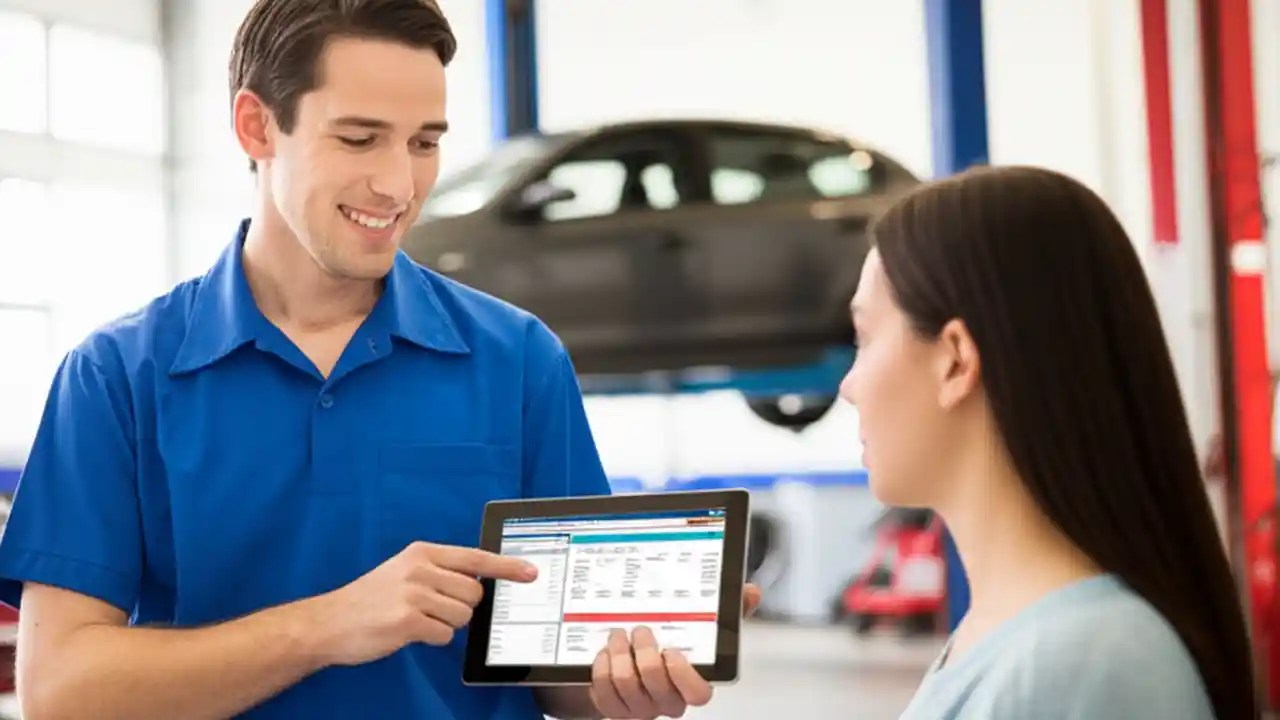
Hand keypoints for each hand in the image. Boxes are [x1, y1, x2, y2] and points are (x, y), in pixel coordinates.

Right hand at [307, 541, 536, 666]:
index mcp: (422, 552)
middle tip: (432, 610)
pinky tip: (409, 632)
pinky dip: (432, 639)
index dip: (506, 567)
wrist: (329, 622)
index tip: (530, 572)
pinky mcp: (407, 621)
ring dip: (445, 626)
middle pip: (473, 594)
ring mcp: (413, 594)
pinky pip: (444, 636)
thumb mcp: (404, 572)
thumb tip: (478, 586)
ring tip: (416, 620)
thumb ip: (439, 573)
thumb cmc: (370, 599)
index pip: (476, 558)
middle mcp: (420, 569)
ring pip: (461, 617)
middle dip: (461, 609)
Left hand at [588, 584, 761, 718]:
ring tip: (618, 634)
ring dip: (618, 655)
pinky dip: (601, 669)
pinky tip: (604, 653)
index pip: (698, 694)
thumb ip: (727, 614)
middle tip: (640, 630)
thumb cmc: (671, 645)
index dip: (683, 674)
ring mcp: (640, 707)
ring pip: (626, 686)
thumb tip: (750, 593)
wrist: (632, 660)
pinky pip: (605, 694)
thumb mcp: (703, 628)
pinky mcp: (614, 707)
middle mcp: (667, 700)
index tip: (672, 650)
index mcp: (692, 683)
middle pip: (656, 685)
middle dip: (644, 652)